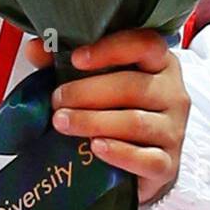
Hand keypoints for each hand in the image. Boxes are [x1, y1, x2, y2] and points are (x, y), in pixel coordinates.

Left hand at [23, 28, 190, 204]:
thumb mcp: (92, 79)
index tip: (76, 59)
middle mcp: (173, 93)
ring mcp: (174, 130)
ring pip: (135, 122)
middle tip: (56, 100)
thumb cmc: (116, 109)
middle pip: (131, 87)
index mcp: (159, 62)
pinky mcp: (168, 165)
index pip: (144, 44)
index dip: (110, 49)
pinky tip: (95, 148)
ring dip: (93, 121)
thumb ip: (64, 61)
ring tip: (62, 122)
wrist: (140, 162)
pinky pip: (147, 159)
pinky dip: (119, 153)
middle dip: (87, 93)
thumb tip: (35, 48)